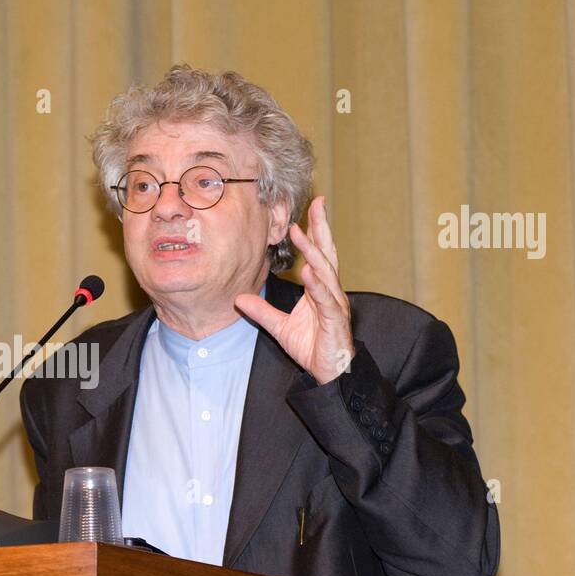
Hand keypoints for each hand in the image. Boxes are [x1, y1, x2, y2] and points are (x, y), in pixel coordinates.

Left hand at [234, 196, 354, 384]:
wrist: (330, 373)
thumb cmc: (314, 347)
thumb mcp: (280, 328)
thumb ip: (262, 312)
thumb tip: (239, 299)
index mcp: (320, 289)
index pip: (319, 254)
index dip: (315, 231)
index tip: (310, 208)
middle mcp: (331, 291)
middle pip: (327, 253)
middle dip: (322, 227)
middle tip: (317, 203)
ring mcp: (334, 304)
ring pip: (326, 272)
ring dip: (313, 252)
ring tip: (300, 233)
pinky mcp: (335, 320)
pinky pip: (326, 300)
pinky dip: (318, 285)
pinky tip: (309, 272)